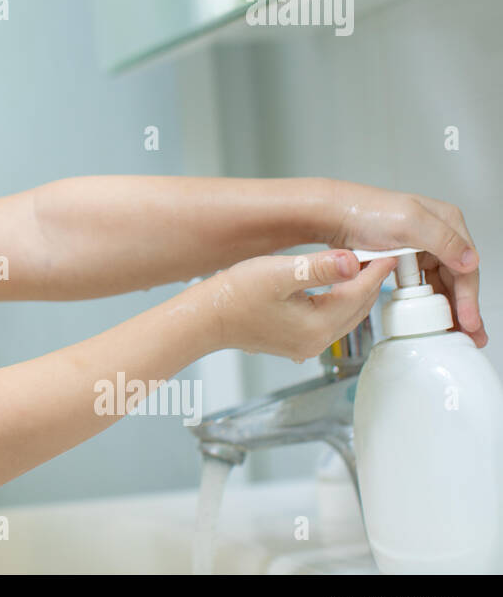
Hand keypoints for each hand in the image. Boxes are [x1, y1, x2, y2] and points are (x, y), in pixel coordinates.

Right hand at [202, 250, 397, 361]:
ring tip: (364, 268)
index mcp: (317, 326)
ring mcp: (306, 344)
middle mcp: (316, 341)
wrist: (206, 318)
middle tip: (382, 257)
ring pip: (346, 316)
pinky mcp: (296, 341)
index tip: (389, 252)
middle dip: (372, 282)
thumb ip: (318, 268)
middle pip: (358, 308)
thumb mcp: (278, 273)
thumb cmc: (234, 295)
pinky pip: (330, 321)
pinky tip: (337, 287)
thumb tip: (353, 262)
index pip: (359, 293)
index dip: (375, 270)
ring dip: (357, 292)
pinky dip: (340, 302)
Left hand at [323, 180, 485, 346]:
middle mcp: (437, 235)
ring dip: (448, 308)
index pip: (466, 266)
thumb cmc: (364, 212)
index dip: (469, 297)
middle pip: (457, 278)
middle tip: (470, 336)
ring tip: (454, 332)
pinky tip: (430, 318)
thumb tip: (470, 261)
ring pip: (440, 284)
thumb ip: (442, 240)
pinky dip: (425, 302)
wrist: (331, 215)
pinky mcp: (401, 259)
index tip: (469, 322)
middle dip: (464, 308)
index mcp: (447, 222)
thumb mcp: (408, 223)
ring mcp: (419, 248)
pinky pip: (418, 285)